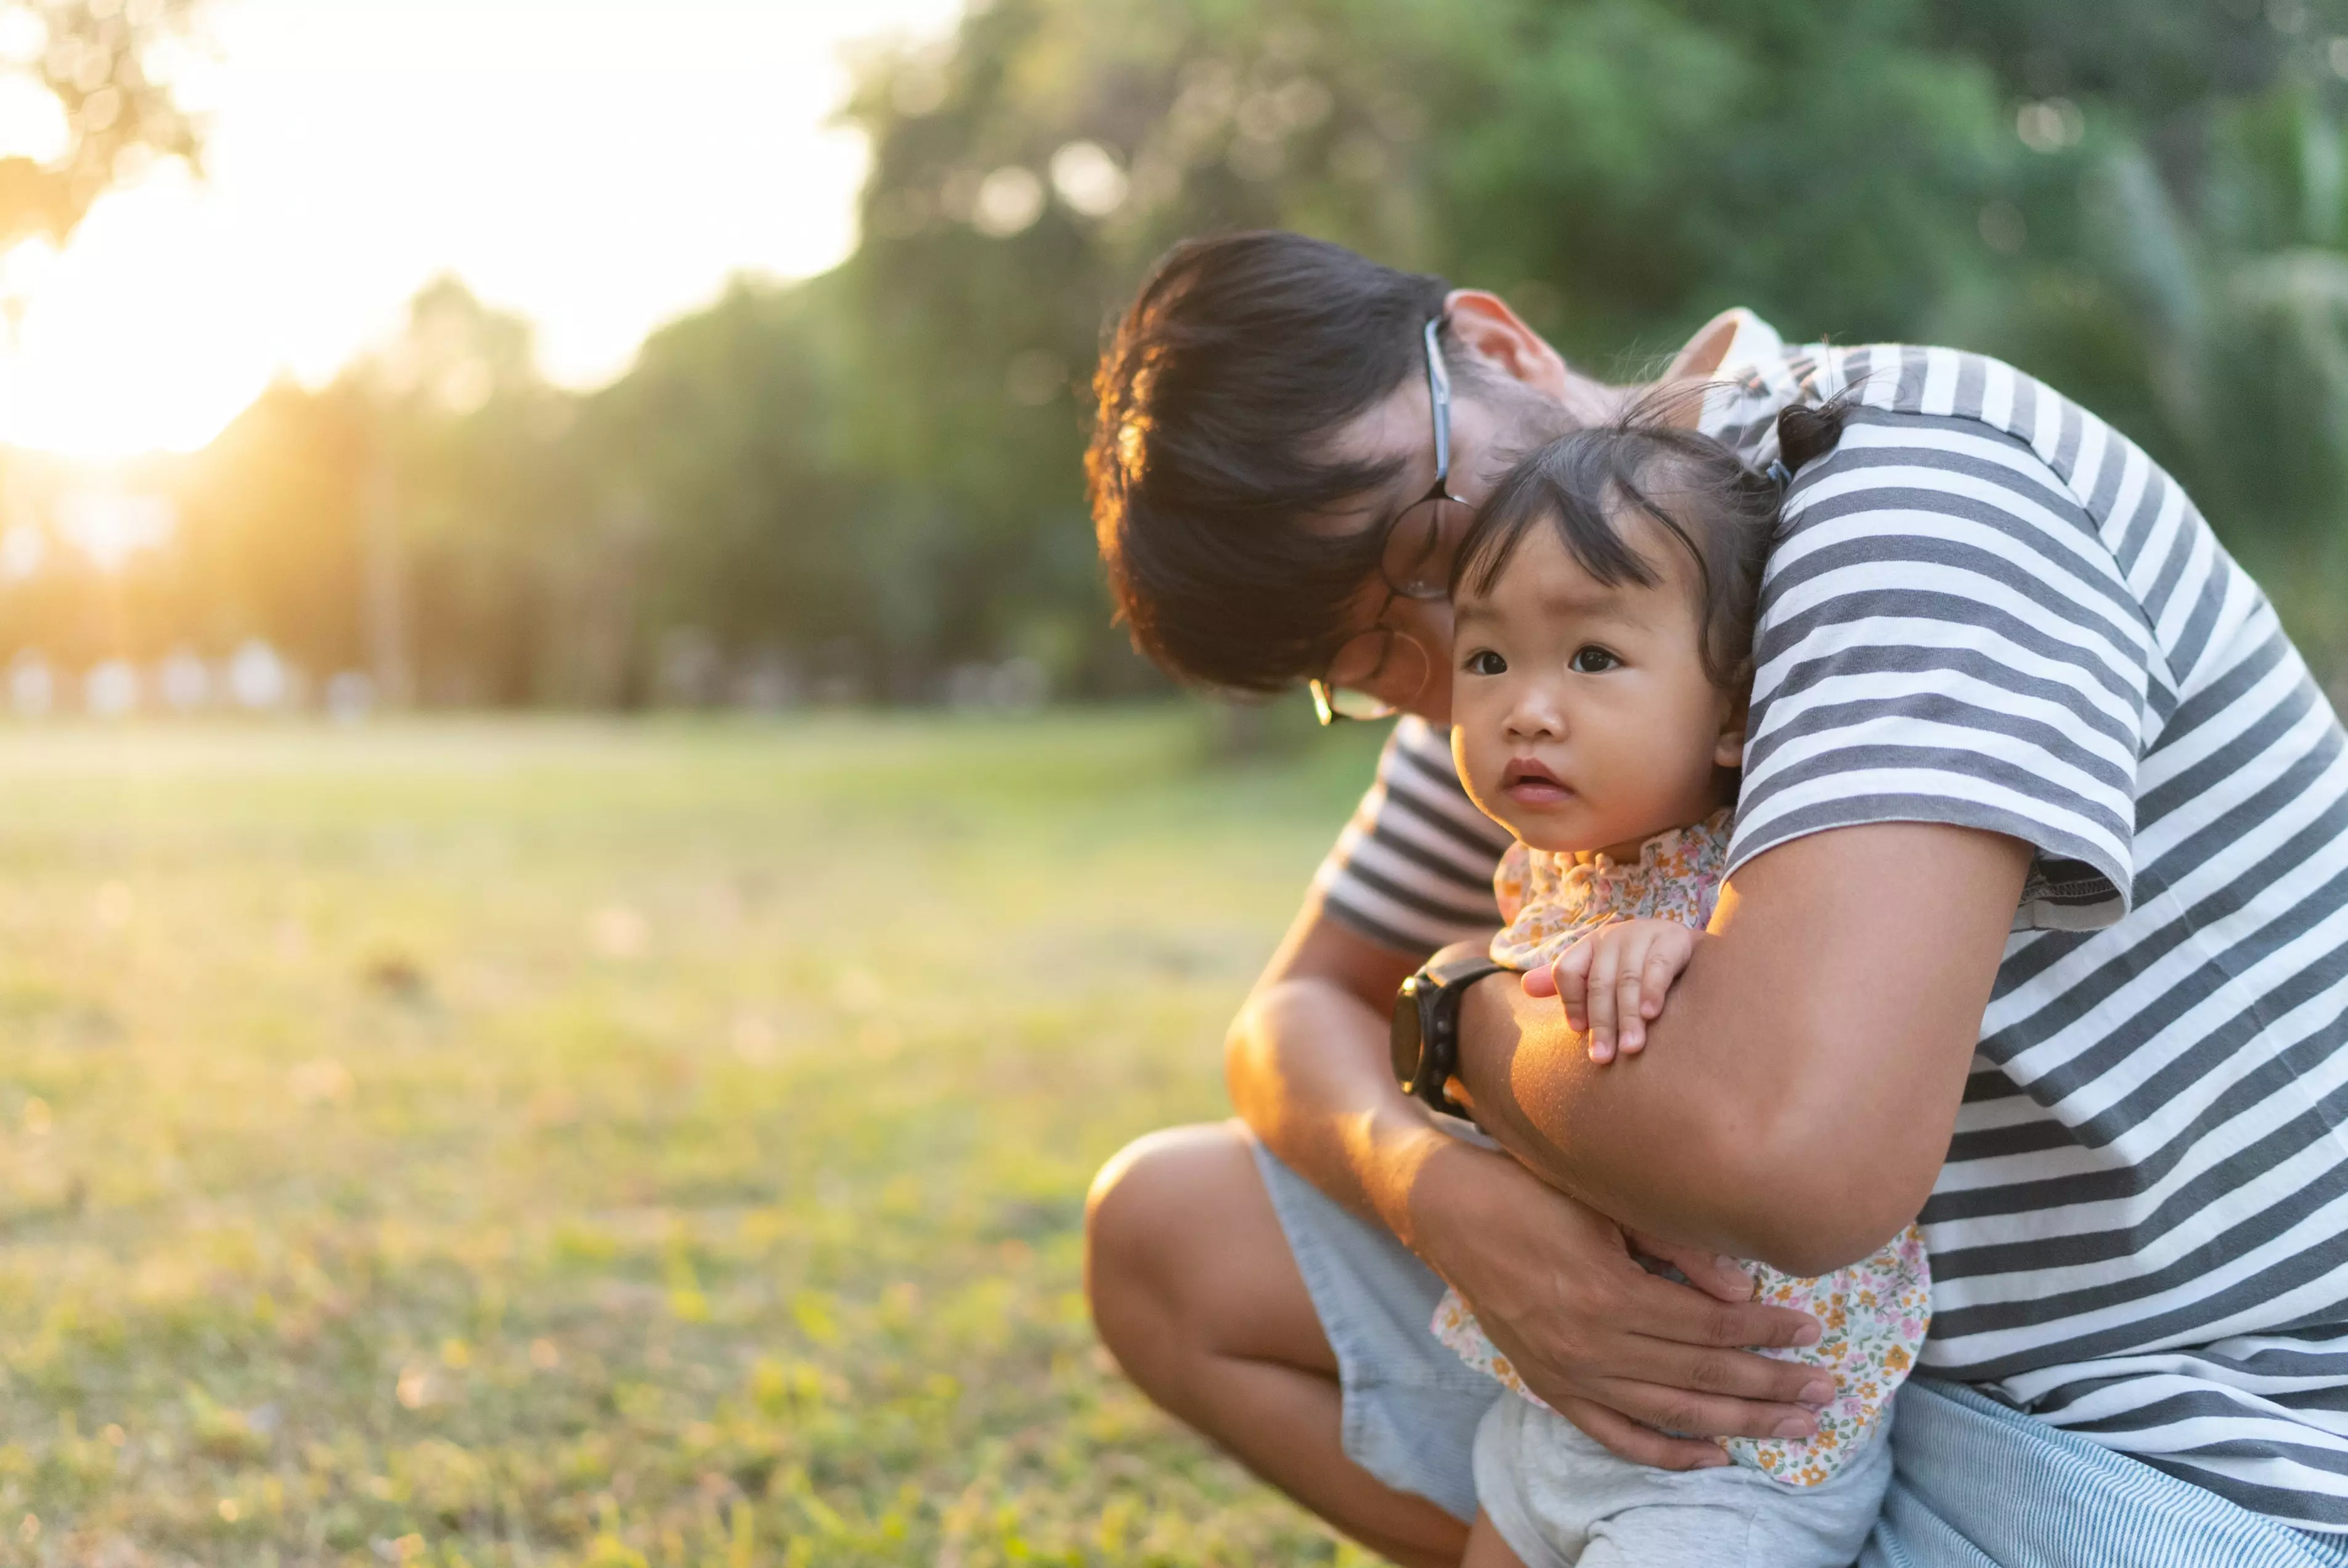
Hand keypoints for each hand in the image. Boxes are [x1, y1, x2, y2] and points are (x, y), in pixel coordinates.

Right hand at [1411, 1142, 1830, 1469]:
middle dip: (1773, 1386)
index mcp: (1611, 1294)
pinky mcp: (1552, 1388)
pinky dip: (1669, 1454)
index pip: (1712, 1326)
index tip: (1814, 1330)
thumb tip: (1744, 1288)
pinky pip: (1619, 1436)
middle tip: (1828, 1392)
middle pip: (1704, 1378)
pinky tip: (1715, 1456)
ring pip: (1673, 1414)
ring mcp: (1570, 1375)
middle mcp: (1593, 1345)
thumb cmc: (1532, 1192)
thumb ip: (1677, 1247)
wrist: (1451, 1215)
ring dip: (1742, 1424)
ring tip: (1797, 1427)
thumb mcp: (1607, 1202)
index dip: (1769, 1330)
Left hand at [1523, 919, 1700, 1062]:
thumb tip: (1525, 987)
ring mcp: (1643, 935)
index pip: (1566, 971)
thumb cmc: (1639, 969)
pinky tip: (1651, 1014)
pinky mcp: (1674, 940)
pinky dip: (1652, 990)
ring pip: (1627, 979)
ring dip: (1627, 1016)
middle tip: (1603, 1058)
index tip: (1578, 1032)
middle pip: (1598, 982)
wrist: (1690, 950)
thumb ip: (1568, 983)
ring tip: (1630, 1048)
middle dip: (1601, 1023)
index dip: (1569, 1002)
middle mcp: (1613, 937)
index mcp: (1590, 946)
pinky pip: (1659, 966)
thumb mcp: (1603, 973)